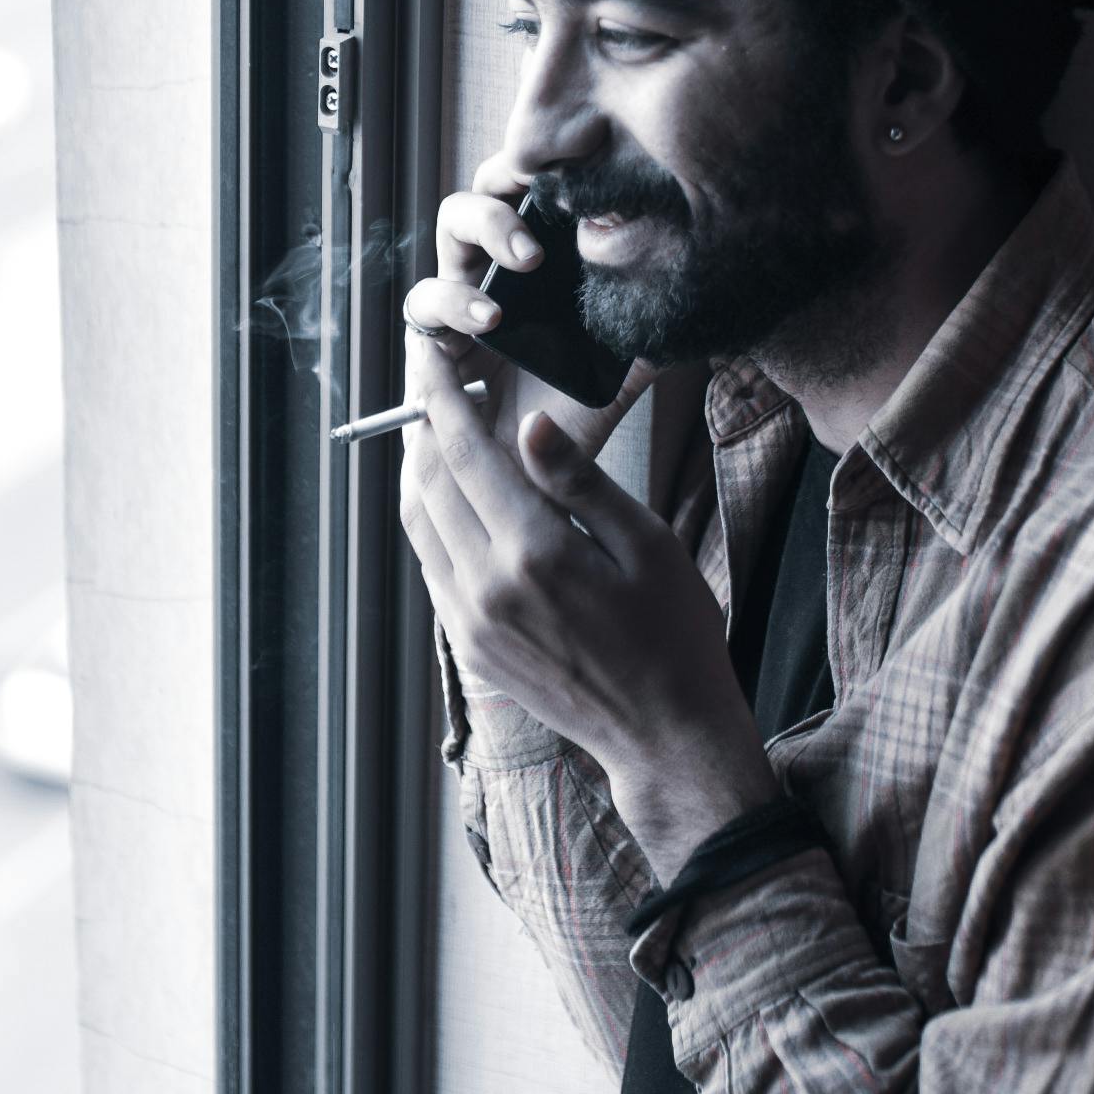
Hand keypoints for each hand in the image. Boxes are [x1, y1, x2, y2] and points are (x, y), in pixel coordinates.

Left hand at [395, 327, 775, 880]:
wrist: (665, 735)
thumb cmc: (674, 634)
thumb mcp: (645, 543)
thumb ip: (578, 481)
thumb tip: (526, 422)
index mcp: (533, 554)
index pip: (463, 454)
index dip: (442, 397)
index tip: (432, 358)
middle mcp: (486, 591)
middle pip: (427, 485)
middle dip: (423, 428)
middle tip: (436, 384)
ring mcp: (471, 626)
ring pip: (419, 528)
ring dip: (422, 475)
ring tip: (442, 433)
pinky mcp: (470, 651)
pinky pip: (434, 568)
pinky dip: (436, 523)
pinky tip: (463, 501)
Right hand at [399, 154, 648, 455]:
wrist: (533, 479)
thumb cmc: (576, 414)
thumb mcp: (624, 366)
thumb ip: (648, 327)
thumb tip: (691, 291)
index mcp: (538, 262)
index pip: (534, 193)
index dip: (548, 166)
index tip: (582, 155)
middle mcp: (496, 269)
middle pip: (487, 190)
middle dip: (510, 178)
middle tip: (539, 187)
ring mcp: (459, 297)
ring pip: (451, 228)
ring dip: (485, 226)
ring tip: (527, 257)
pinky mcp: (431, 339)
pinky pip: (425, 302)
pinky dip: (454, 301)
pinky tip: (490, 318)